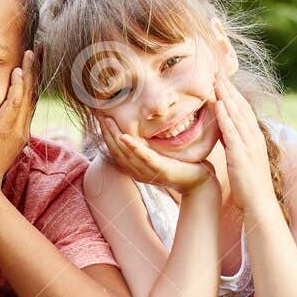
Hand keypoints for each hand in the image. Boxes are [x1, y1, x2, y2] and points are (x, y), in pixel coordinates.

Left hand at [0, 51, 35, 199]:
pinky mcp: (3, 130)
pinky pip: (15, 103)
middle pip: (33, 93)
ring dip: (30, 72)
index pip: (28, 100)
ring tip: (32, 52)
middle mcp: (21, 129)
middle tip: (40, 49)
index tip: (34, 63)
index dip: (32, 80)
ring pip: (27, 94)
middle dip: (37, 70)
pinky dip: (18, 86)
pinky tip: (18, 71)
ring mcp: (15, 129)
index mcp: (19, 132)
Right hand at [97, 115, 215, 192]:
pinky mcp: (161, 170)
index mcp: (135, 168)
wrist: (198, 182)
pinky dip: (133, 147)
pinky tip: (124, 136)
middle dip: (107, 132)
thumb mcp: (159, 155)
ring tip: (107, 121)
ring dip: (115, 136)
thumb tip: (139, 128)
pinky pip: (144, 157)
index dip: (106, 134)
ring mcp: (148, 172)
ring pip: (126, 153)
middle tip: (99, 115)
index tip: (100, 118)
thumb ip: (147, 146)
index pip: (115, 150)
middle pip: (117, 151)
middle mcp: (138, 172)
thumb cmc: (179, 166)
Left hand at [212, 72, 277, 216]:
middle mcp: (253, 137)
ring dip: (226, 96)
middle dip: (229, 88)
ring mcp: (249, 145)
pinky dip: (225, 116)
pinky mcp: (242, 155)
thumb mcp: (242, 159)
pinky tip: (217, 104)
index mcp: (254, 138)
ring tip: (215, 80)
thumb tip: (225, 133)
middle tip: (217, 71)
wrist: (260, 204)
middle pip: (240, 107)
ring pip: (237, 115)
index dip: (233, 93)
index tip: (222, 79)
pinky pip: (232, 131)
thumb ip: (234, 143)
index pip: (243, 110)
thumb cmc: (250, 185)